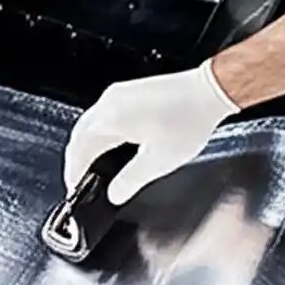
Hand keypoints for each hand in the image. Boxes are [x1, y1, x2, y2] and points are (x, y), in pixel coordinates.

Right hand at [65, 60, 237, 205]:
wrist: (210, 90)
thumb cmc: (189, 119)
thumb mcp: (158, 162)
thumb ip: (131, 181)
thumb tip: (114, 193)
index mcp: (110, 120)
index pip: (79, 150)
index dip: (74, 172)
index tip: (74, 188)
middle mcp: (109, 103)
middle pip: (80, 135)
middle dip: (76, 159)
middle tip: (79, 180)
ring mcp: (118, 94)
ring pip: (90, 123)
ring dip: (87, 145)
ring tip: (92, 165)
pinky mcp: (129, 91)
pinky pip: (102, 114)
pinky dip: (99, 133)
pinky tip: (109, 143)